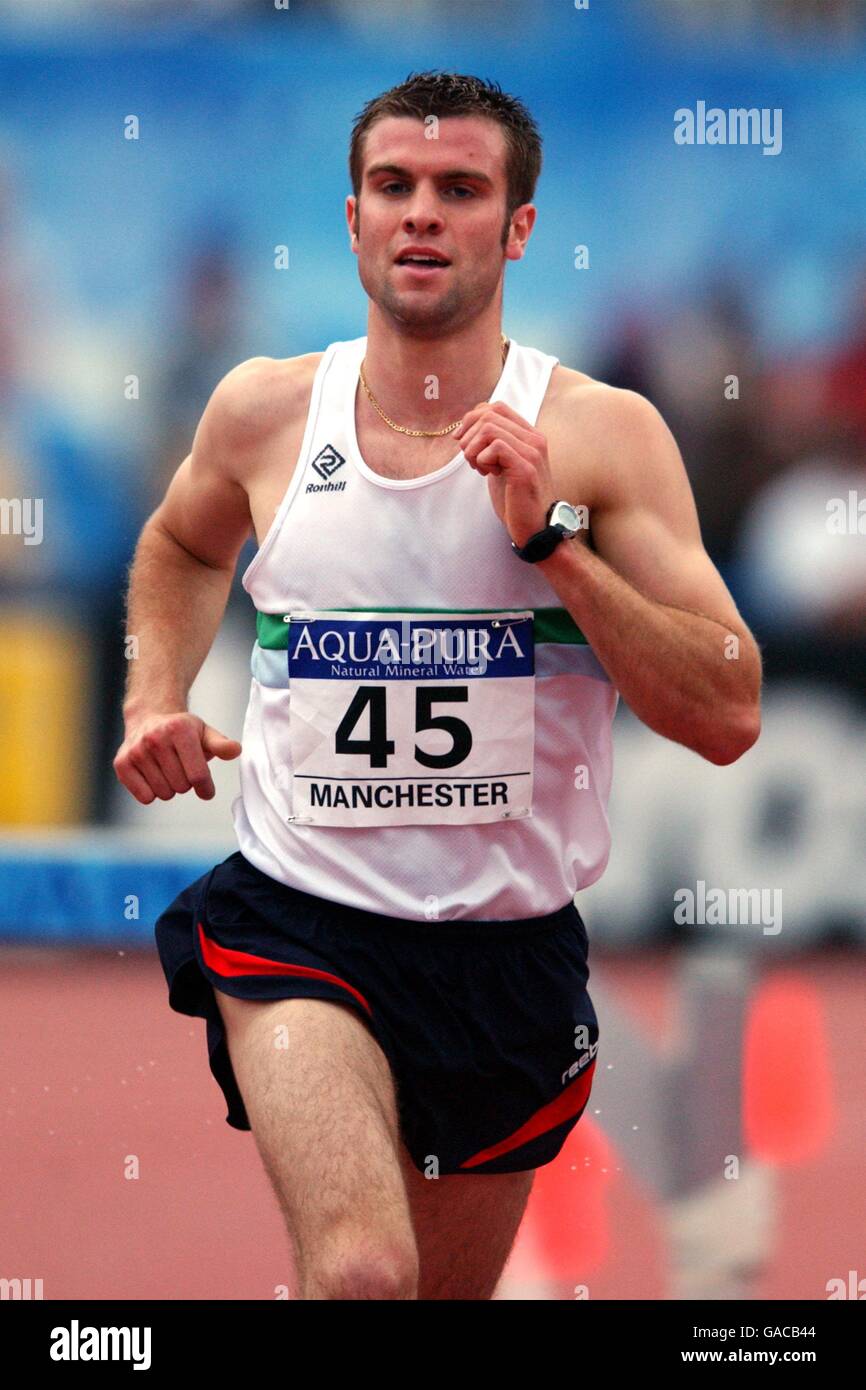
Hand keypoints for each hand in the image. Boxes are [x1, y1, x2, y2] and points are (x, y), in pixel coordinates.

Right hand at [113, 712, 241, 803]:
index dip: (206, 788)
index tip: (206, 790)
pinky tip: (152, 775)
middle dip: (186, 783)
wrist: (149, 718)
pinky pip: (145, 797)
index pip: (198, 775)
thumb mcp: (204, 733)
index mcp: (179, 729)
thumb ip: (221, 745)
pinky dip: (151, 793)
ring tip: (167, 769)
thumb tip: (236, 750)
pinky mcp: (122, 763)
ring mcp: (136, 750)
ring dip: (170, 788)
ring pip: (164, 794)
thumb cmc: (182, 731)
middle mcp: (155, 738)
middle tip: (181, 768)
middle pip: (182, 786)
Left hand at [454, 400, 553, 547]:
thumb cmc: (516, 501)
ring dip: (473, 449)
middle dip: (468, 435)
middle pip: (489, 413)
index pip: (496, 407)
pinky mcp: (525, 467)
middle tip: (470, 459)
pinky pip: (494, 446)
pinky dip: (482, 459)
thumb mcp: (501, 467)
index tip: (461, 440)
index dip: (472, 419)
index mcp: (529, 435)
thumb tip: (466, 430)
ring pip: (489, 428)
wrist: (535, 530)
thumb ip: (492, 447)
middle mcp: (534, 439)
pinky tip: (488, 474)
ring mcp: (532, 452)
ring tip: (479, 468)